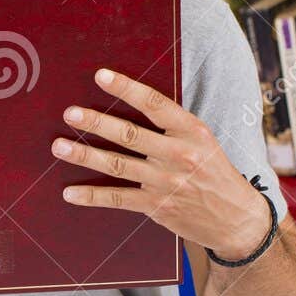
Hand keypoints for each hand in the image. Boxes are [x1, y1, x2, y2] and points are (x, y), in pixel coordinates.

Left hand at [51, 67, 271, 258]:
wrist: (236, 219)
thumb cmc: (215, 173)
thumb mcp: (203, 141)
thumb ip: (172, 127)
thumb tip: (133, 104)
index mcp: (192, 131)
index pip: (155, 104)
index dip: (127, 88)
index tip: (101, 76)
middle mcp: (179, 154)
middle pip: (130, 135)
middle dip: (97, 123)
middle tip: (70, 113)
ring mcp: (166, 182)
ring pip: (118, 165)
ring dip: (85, 155)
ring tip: (59, 146)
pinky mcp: (157, 206)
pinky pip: (118, 199)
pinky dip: (92, 196)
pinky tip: (70, 192)